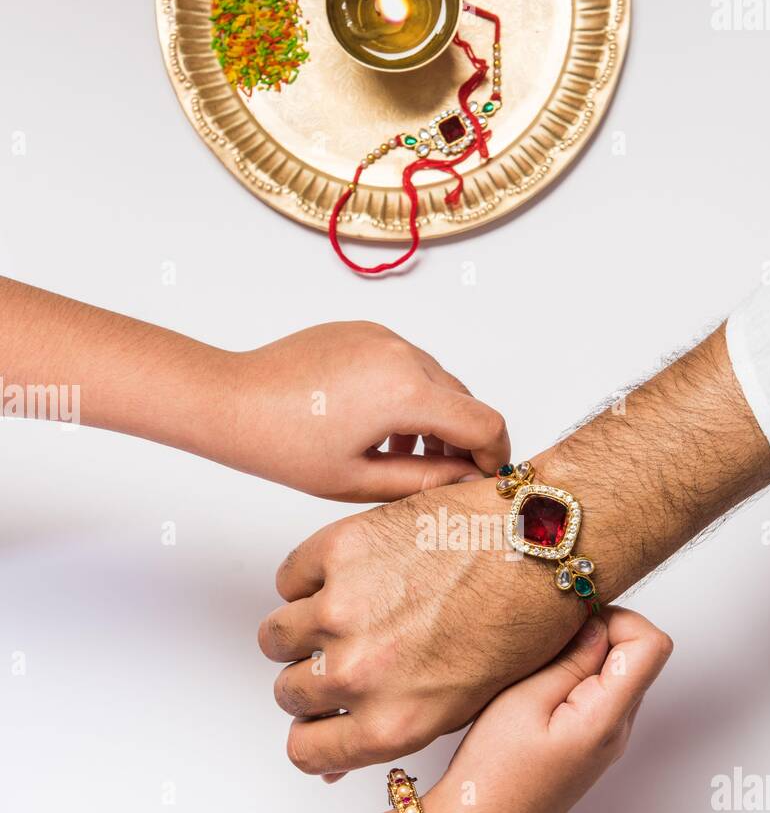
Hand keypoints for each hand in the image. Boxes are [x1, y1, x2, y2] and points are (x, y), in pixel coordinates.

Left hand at [221, 321, 508, 500]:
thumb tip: (468, 481)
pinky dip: (407, 396)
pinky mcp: (365, 331)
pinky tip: (377, 429)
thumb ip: (425, 481)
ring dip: (433, 419)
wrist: (232, 401)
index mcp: (407, 393)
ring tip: (401, 458)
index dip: (494, 456)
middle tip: (442, 478)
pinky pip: (406, 365)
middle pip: (463, 400)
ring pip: (436, 382)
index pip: (484, 423)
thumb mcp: (360, 480)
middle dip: (462, 440)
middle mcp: (404, 355)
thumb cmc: (285, 446)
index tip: (484, 480)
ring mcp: (384, 337)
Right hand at [258, 473, 628, 776]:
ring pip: (275, 636)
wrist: (546, 545)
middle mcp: (360, 674)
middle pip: (289, 692)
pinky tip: (352, 575)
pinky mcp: (340, 551)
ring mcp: (344, 608)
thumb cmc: (521, 623)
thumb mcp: (460, 706)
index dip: (313, 733)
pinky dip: (310, 578)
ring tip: (343, 614)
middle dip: (312, 677)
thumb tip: (328, 765)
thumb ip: (389, 732)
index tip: (322, 717)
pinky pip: (290, 578)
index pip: (306, 751)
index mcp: (393, 724)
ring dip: (301, 629)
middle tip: (347, 652)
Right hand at [426, 608, 672, 812]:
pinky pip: (599, 697)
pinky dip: (576, 680)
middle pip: (637, 657)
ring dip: (584, 658)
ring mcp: (606, 742)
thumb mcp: (524, 701)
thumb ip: (569, 661)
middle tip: (547, 644)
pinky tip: (538, 690)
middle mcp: (618, 731)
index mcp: (607, 718)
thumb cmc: (492, 773)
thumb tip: (597, 625)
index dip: (618, 619)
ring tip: (537, 669)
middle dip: (598, 634)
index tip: (575, 622)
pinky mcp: (589, 747)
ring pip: (617, 675)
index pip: (652, 645)